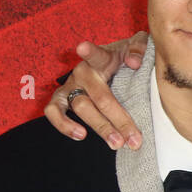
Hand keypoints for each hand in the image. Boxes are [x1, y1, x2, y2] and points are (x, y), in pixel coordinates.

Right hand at [44, 31, 148, 148]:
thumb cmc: (125, 57)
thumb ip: (138, 49)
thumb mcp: (138, 47)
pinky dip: (63, 124)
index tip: (82, 48)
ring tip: (116, 143)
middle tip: (134, 139)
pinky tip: (81, 135)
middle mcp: (83, 72)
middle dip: (118, 119)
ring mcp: (70, 85)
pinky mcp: (61, 98)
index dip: (89, 51)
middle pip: (99, 96)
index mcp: (101, 58)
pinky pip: (53, 111)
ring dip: (100, 127)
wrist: (111, 62)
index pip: (96, 54)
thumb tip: (134, 62)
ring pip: (81, 107)